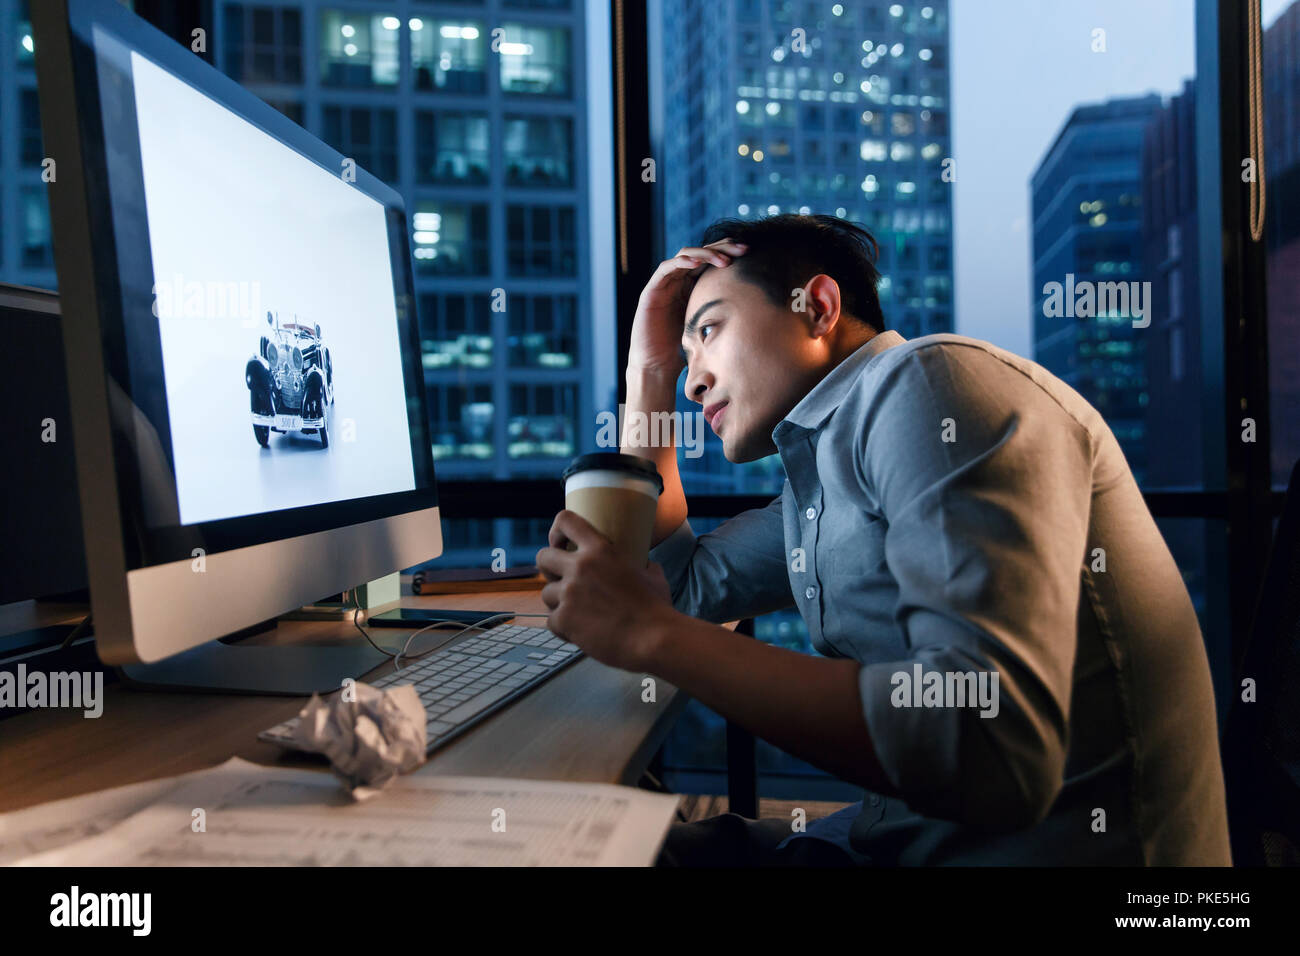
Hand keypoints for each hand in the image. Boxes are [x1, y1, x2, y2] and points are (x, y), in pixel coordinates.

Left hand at [534, 510, 678, 671]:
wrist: (653, 639)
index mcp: (600, 550)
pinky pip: (551, 620)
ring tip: (578, 612)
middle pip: (543, 557)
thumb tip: (644, 564)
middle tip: (562, 580)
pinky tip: (580, 632)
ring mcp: (569, 593)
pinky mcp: (564, 619)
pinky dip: (563, 627)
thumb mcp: (651, 575)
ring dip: (558, 602)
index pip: (566, 521)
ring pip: (546, 593)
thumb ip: (641, 565)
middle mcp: (580, 567)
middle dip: (549, 569)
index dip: (557, 531)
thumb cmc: (656, 609)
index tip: (559, 543)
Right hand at [628, 238, 747, 376]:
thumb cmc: (683, 352)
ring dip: (705, 254)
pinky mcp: (652, 290)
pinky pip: (666, 269)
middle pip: (701, 253)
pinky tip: (695, 262)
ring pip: (685, 255)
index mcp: (693, 286)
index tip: (750, 252)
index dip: (729, 252)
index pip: (711, 261)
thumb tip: (757, 309)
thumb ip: (724, 313)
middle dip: (722, 248)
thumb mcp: (710, 327)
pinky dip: (681, 262)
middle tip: (743, 249)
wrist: (657, 366)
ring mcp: (665, 284)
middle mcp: (679, 281)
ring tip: (724, 260)